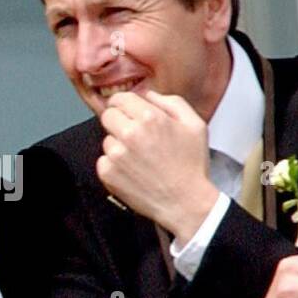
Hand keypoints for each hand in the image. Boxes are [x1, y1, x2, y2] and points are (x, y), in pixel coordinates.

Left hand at [96, 90, 218, 239]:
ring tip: (138, 158)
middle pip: (107, 116)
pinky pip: (103, 161)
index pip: (120, 99)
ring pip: (106, 140)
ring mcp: (116, 155)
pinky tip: (133, 171)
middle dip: (118, 122)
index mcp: (149, 117)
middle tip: (133, 135)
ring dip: (118, 145)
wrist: (185, 202)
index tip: (127, 111)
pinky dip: (114, 165)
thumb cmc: (192, 165)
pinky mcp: (108, 173)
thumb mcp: (194, 125)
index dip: (123, 104)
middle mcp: (129, 133)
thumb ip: (172, 102)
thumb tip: (148, 95)